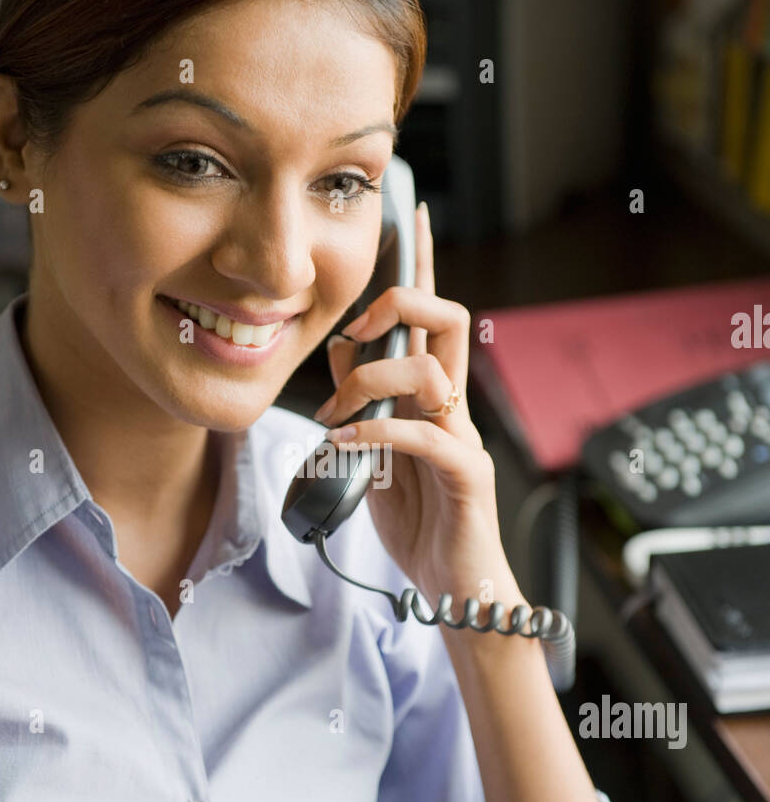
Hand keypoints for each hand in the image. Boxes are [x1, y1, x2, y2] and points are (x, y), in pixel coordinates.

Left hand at [312, 201, 526, 615]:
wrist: (455, 588)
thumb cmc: (419, 523)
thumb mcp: (376, 456)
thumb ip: (365, 407)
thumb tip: (339, 359)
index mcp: (432, 395)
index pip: (433, 315)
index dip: (423, 262)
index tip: (411, 213)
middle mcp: (454, 405)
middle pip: (449, 318)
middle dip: (399, 306)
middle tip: (354, 336)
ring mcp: (463, 437)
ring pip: (430, 369)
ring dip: (368, 383)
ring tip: (335, 419)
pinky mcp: (466, 474)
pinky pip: (422, 433)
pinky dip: (376, 432)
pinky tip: (345, 444)